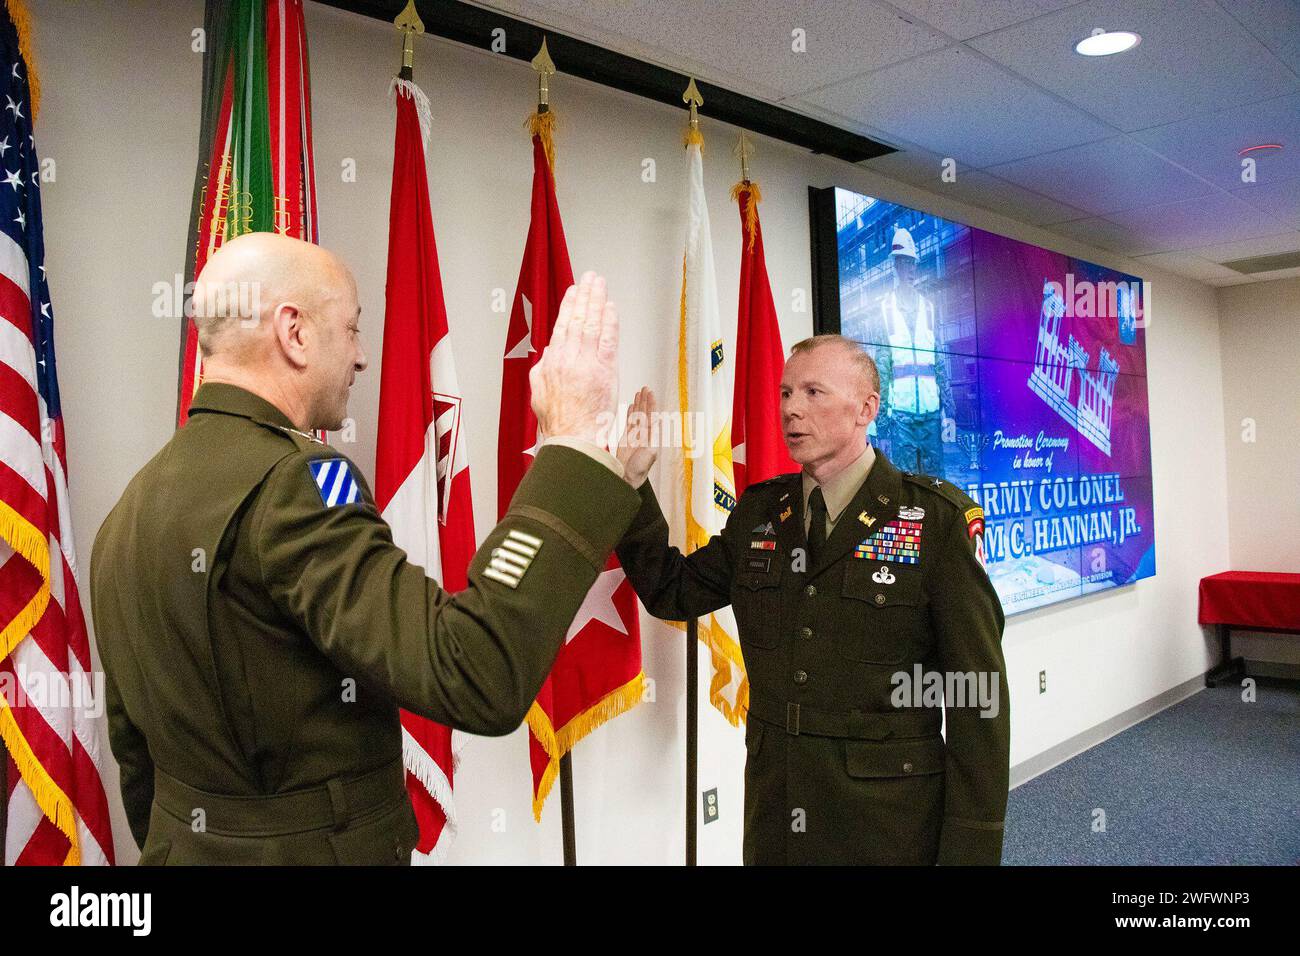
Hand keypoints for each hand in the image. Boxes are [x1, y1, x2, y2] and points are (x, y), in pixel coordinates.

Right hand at [529, 272, 618, 447]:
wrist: (571, 438)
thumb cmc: (558, 422)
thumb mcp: (538, 392)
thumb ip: (544, 370)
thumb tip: (548, 355)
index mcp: (552, 362)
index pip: (562, 327)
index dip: (569, 307)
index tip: (574, 292)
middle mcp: (567, 358)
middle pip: (577, 319)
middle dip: (584, 295)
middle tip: (590, 278)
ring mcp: (586, 362)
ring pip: (591, 324)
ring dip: (597, 300)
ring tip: (600, 284)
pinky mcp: (604, 370)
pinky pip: (607, 339)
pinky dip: (609, 321)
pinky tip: (611, 307)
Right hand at [617, 386, 657, 487]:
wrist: (626, 478)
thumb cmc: (638, 470)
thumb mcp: (648, 457)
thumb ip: (651, 444)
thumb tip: (655, 432)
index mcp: (650, 437)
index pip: (651, 416)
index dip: (651, 405)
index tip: (650, 394)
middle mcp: (644, 435)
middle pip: (645, 413)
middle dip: (645, 400)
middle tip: (645, 388)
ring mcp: (635, 436)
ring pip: (637, 416)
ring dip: (638, 404)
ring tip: (639, 392)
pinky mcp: (625, 439)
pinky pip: (629, 422)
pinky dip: (630, 413)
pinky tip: (631, 405)